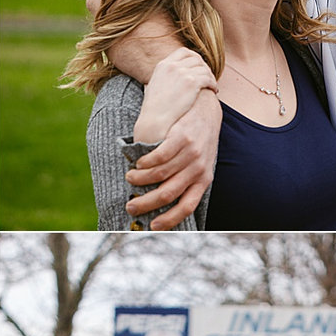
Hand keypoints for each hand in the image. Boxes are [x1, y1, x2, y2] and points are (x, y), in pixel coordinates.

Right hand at [125, 89, 221, 228]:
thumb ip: (187, 182)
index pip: (186, 207)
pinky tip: (138, 163)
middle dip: (145, 203)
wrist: (205, 109)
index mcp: (203, 180)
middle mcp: (198, 169)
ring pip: (160, 175)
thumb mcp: (200, 164)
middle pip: (167, 193)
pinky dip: (145, 163)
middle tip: (131, 206)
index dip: (169, 219)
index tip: (153, 226)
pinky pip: (158, 155)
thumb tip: (165, 205)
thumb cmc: (198, 141)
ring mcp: (191, 153)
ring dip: (140, 180)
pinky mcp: (181, 137)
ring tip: (130, 178)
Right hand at [132, 49, 218, 144]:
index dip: (194, 58)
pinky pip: (208, 78)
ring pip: (204, 68)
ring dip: (210, 76)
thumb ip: (166, 77)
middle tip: (207, 77)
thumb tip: (175, 79)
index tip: (198, 67)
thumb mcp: (155, 86)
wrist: (154, 121)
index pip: (183, 52)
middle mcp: (173, 66)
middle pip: (196, 58)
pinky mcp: (192, 83)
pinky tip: (214, 90)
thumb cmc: (154, 110)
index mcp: (163, 65)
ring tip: (212, 85)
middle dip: (204, 67)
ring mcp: (182, 73)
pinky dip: (213, 84)